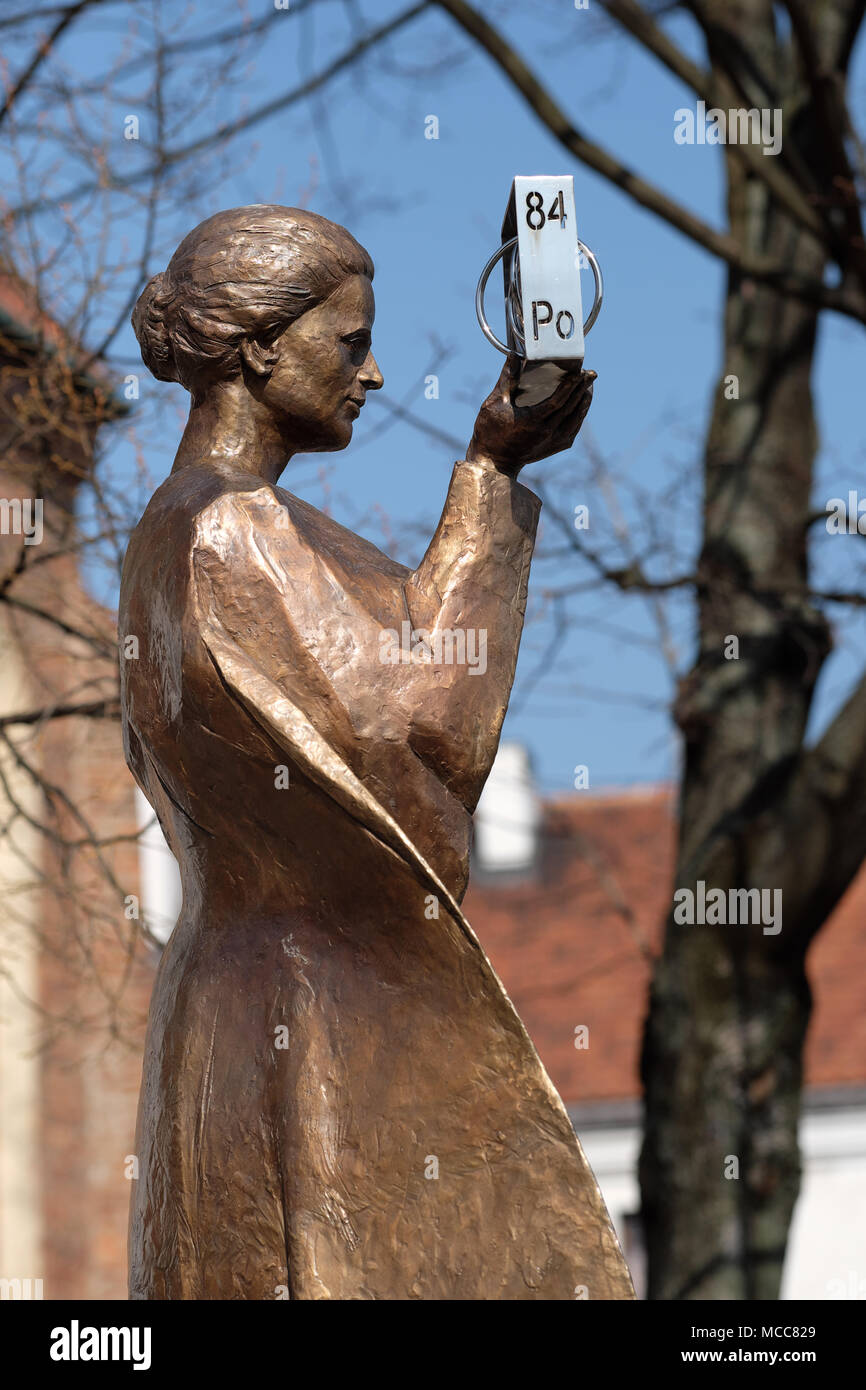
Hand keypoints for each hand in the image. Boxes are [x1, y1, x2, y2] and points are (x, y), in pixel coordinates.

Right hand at [465, 354, 595, 478]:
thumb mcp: (495, 403)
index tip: (580, 372)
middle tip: (590, 374)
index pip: (558, 401)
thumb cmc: (490, 432)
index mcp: (532, 421)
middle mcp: (546, 433)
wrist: (494, 462)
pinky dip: (580, 414)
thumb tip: (514, 355)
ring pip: (577, 418)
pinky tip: (582, 403)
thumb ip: (508, 378)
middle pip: (571, 408)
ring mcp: (553, 442)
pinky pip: (574, 428)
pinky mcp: (557, 446)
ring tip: (589, 385)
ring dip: (585, 401)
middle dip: (582, 389)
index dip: (571, 386)